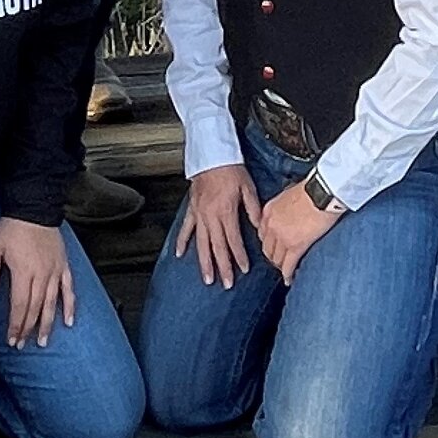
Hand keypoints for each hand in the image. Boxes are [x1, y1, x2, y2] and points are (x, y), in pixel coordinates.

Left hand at [0, 214, 75, 347]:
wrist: (33, 208)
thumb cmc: (11, 227)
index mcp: (23, 273)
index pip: (20, 306)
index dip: (16, 325)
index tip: (11, 340)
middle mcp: (41, 276)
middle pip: (35, 309)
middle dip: (28, 329)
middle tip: (22, 345)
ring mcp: (54, 272)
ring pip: (52, 304)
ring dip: (47, 324)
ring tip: (43, 341)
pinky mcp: (63, 266)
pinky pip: (69, 290)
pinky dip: (69, 306)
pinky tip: (69, 321)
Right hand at [172, 164, 261, 287]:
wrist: (212, 154)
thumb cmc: (231, 168)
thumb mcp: (248, 187)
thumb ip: (252, 208)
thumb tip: (258, 227)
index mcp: (226, 211)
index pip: (233, 240)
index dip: (238, 256)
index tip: (243, 270)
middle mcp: (211, 216)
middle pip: (217, 246)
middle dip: (222, 267)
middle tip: (225, 284)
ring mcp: (199, 214)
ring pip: (201, 243)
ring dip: (204, 262)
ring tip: (207, 278)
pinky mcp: (192, 208)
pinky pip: (186, 228)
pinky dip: (181, 241)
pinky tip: (179, 254)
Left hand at [257, 178, 339, 282]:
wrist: (322, 191)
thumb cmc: (313, 188)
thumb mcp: (290, 192)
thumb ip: (285, 205)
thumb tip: (290, 210)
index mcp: (269, 210)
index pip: (263, 232)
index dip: (269, 242)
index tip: (274, 246)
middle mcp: (271, 225)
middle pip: (267, 248)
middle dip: (273, 256)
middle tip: (279, 261)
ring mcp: (282, 237)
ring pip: (276, 259)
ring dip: (280, 266)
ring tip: (286, 270)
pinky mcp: (295, 246)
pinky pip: (288, 265)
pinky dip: (288, 274)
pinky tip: (289, 279)